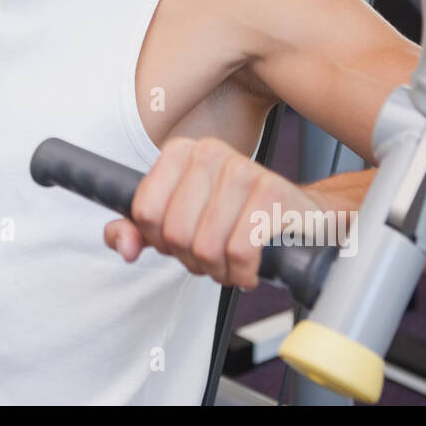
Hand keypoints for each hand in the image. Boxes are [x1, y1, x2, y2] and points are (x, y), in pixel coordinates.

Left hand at [103, 136, 330, 288]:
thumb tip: (123, 245)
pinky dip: (242, 273)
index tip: (182, 240)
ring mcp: (242, 169)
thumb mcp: (180, 221)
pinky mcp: (271, 193)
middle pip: (174, 233)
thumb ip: (138, 230)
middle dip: (192, 259)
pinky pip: (238, 252)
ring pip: (205, 246)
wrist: (302, 215)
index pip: (144, 212)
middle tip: (213, 255)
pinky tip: (250, 268)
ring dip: (219, 270)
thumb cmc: (237, 217)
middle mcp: (209, 152)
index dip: (160, 241)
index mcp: (180, 152)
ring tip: (232, 261)